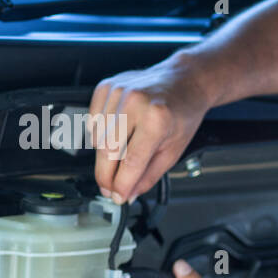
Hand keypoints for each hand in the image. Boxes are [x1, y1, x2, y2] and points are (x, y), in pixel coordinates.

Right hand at [89, 58, 210, 204]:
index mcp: (156, 119)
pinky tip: (114, 137)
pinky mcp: (107, 86)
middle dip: (106, 176)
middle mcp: (135, 102)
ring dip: (103, 157)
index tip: (118, 196)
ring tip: (117, 162)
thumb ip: (148, 176)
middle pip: (107, 151)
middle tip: (109, 189)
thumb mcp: (173, 150)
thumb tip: (128, 193)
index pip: (130, 162)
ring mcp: (118, 92)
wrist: (184, 81)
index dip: (121, 185)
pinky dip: (98, 135)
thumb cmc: (182, 112)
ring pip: (96, 138)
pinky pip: (92, 121)